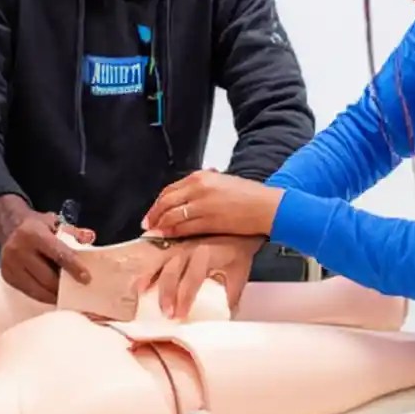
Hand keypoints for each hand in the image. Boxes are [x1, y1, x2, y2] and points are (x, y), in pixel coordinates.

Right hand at [1, 210, 92, 303]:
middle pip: (47, 276)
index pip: (58, 254)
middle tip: (78, 289)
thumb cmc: (38, 227)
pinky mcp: (7, 276)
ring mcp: (10, 265)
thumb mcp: (55, 223)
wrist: (10, 228)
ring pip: (38, 288)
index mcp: (34, 234)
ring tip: (66, 295)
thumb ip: (73, 232)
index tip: (86, 279)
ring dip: (54, 294)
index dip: (74, 267)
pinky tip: (52, 294)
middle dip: (64, 286)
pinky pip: (29, 292)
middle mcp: (19, 249)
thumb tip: (89, 238)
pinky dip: (43, 295)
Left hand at [142, 170, 284, 238]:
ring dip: (161, 226)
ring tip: (155, 233)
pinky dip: (174, 233)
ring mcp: (203, 205)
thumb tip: (185, 198)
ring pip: (173, 216)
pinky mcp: (210, 222)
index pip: (170, 190)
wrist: (266, 206)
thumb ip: (202, 187)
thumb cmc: (249, 195)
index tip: (152, 212)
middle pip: (167, 203)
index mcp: (201, 177)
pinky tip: (169, 236)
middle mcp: (199, 189)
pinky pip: (185, 228)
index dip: (157, 203)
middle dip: (154, 215)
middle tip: (148, 225)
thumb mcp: (221, 182)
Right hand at [144, 235, 263, 318]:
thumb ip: (229, 297)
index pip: (193, 278)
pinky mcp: (173, 245)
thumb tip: (222, 320)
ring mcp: (179, 244)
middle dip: (166, 294)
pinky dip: (147, 270)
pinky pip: (156, 257)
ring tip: (142, 296)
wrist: (237, 229)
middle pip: (172, 271)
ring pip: (160, 262)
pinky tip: (140, 283)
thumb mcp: (239, 275)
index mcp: (206, 254)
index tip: (180, 315)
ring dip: (151, 280)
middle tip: (166, 314)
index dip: (185, 297)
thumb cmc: (237, 254)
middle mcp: (189, 247)